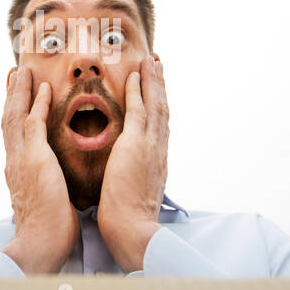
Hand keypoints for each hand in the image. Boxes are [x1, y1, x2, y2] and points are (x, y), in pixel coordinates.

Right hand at [0, 66, 79, 273]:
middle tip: (14, 72)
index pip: (13, 135)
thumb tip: (55, 184)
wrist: (40, 244)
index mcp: (17, 171)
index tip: (17, 95)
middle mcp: (14, 161)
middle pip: (8, 119)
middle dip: (11, 95)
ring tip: (23, 70)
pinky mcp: (34, 159)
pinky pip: (33, 124)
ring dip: (20, 91)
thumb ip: (46, 186)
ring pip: (15, 115)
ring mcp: (21, 159)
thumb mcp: (45, 200)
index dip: (15, 113)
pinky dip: (38, 104)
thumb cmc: (48, 230)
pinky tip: (44, 87)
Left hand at [97, 55, 168, 272]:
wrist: (132, 229)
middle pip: (162, 110)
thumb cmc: (128, 219)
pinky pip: (139, 110)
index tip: (156, 87)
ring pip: (155, 105)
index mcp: (157, 161)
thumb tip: (126, 173)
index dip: (158, 104)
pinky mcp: (136, 145)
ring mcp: (150, 146)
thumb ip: (133, 177)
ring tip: (151, 60)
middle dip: (160, 85)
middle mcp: (159, 150)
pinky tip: (135, 75)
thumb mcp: (135, 192)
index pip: (159, 126)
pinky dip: (139, 90)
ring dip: (153, 80)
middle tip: (158, 64)